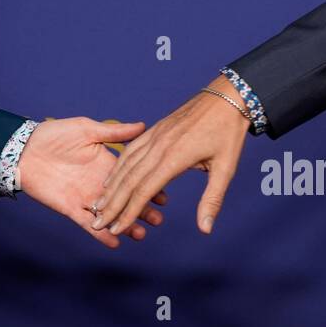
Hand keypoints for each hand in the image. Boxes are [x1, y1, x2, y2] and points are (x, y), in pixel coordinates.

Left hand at [18, 117, 166, 247]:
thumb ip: (114, 132)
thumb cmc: (53, 134)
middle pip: (125, 200)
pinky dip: (101, 235)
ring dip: (125, 225)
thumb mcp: (87, 129)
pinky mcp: (71, 208)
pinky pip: (88, 225)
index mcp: (107, 164)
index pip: (132, 179)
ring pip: (110, 215)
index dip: (148, 187)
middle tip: (158, 220)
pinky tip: (115, 243)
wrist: (24, 149)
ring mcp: (86, 198)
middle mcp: (100, 183)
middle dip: (142, 210)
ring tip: (140, 235)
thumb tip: (142, 126)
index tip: (164, 197)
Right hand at [95, 75, 249, 235]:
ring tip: (99, 205)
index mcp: (174, 157)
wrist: (227, 97)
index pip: (145, 190)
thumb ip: (212, 200)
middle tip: (97, 223)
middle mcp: (159, 146)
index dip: (129, 212)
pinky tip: (112, 178)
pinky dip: (117, 167)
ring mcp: (154, 136)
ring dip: (110, 187)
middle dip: (112, 204)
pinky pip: (130, 150)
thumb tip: (206, 230)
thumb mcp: (226, 169)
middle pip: (128, 180)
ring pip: (125, 164)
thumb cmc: (228, 133)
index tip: (116, 229)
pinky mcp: (155, 129)